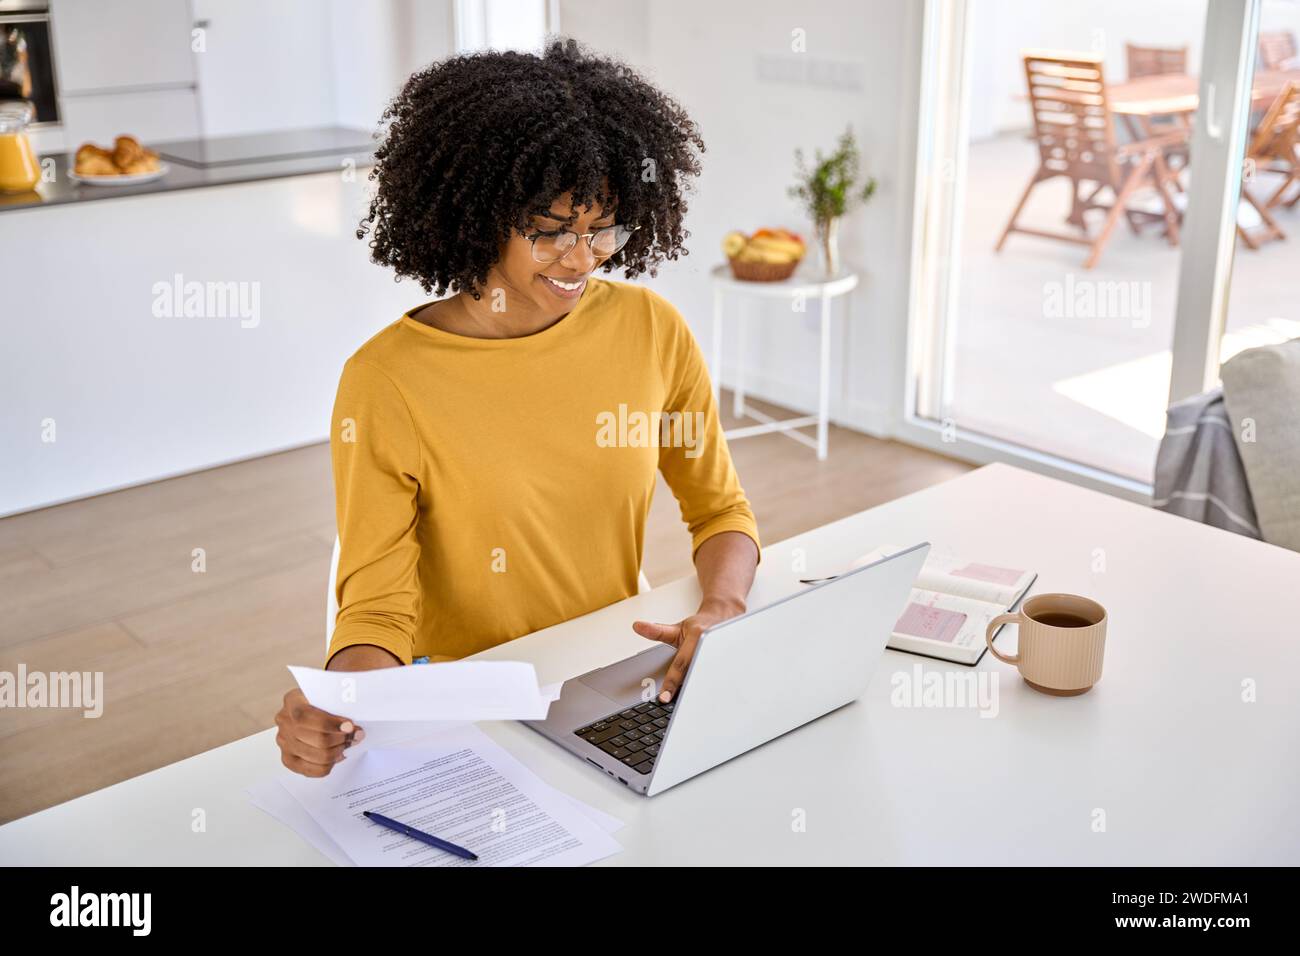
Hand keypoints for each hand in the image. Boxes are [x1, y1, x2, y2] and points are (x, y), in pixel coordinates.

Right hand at [274, 688, 363, 777]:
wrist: (311, 708)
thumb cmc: (323, 700)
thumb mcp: (328, 692)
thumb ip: (338, 701)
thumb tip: (355, 718)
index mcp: (293, 701)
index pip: (305, 716)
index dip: (330, 724)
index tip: (349, 726)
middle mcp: (285, 721)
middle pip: (317, 739)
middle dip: (342, 739)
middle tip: (356, 735)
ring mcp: (284, 742)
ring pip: (317, 756)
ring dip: (338, 751)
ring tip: (348, 744)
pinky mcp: (288, 759)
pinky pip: (311, 770)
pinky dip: (329, 765)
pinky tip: (337, 755)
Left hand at [631, 597, 745, 702]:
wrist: (723, 616)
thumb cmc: (699, 626)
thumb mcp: (676, 629)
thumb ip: (657, 631)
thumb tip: (637, 626)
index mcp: (697, 636)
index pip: (681, 664)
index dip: (671, 682)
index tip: (664, 697)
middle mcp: (711, 645)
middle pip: (697, 674)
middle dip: (687, 691)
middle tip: (677, 705)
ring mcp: (723, 654)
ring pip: (709, 678)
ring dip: (700, 692)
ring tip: (690, 705)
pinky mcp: (729, 661)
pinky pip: (719, 678)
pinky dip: (711, 688)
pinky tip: (706, 699)